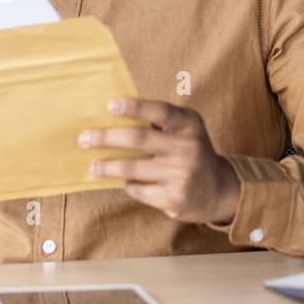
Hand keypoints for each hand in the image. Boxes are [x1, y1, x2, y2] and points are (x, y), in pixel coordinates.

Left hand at [79, 98, 241, 225]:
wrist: (219, 190)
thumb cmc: (191, 152)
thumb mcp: (186, 130)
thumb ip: (160, 121)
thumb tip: (112, 116)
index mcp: (189, 124)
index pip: (161, 111)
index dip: (135, 107)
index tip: (110, 104)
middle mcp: (188, 148)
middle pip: (139, 138)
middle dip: (106, 137)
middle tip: (84, 138)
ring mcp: (181, 175)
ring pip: (132, 169)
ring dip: (107, 167)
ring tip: (92, 166)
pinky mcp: (175, 198)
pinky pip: (138, 190)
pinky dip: (128, 184)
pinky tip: (125, 182)